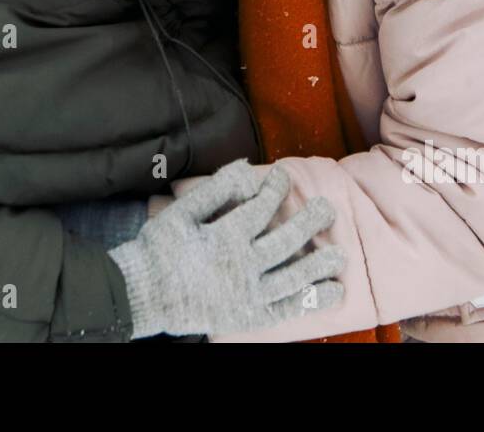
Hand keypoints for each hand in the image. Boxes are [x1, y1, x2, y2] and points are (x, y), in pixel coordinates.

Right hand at [108, 158, 344, 337]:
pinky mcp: (248, 316)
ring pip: (293, 277)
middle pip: (285, 241)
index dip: (275, 189)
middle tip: (327, 209)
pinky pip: (286, 310)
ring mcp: (246, 295)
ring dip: (319, 264)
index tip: (284, 178)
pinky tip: (333, 291)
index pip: (260, 208)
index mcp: (223, 237)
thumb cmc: (159, 249)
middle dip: (310, 222)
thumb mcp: (181, 212)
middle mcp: (240, 267)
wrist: (143, 294)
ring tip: (341, 253)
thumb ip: (215, 190)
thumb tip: (246, 167)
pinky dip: (311, 301)